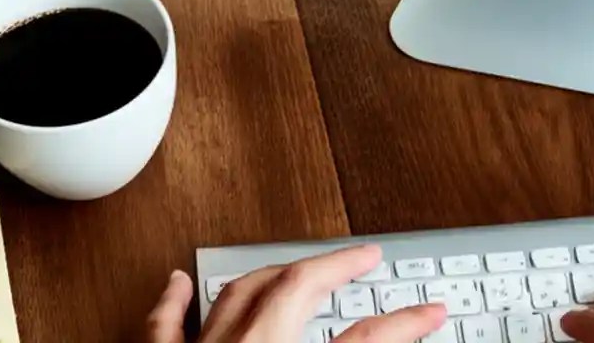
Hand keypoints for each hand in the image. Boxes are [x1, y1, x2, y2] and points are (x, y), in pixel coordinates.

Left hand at [146, 245, 445, 342]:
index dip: (404, 323)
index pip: (365, 340)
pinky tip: (177, 283)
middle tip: (365, 258)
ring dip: (270, 274)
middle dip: (335, 268)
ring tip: (293, 262)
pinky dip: (172, 302)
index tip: (431, 311)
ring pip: (236, 295)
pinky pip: (162, 328)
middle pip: (297, 290)